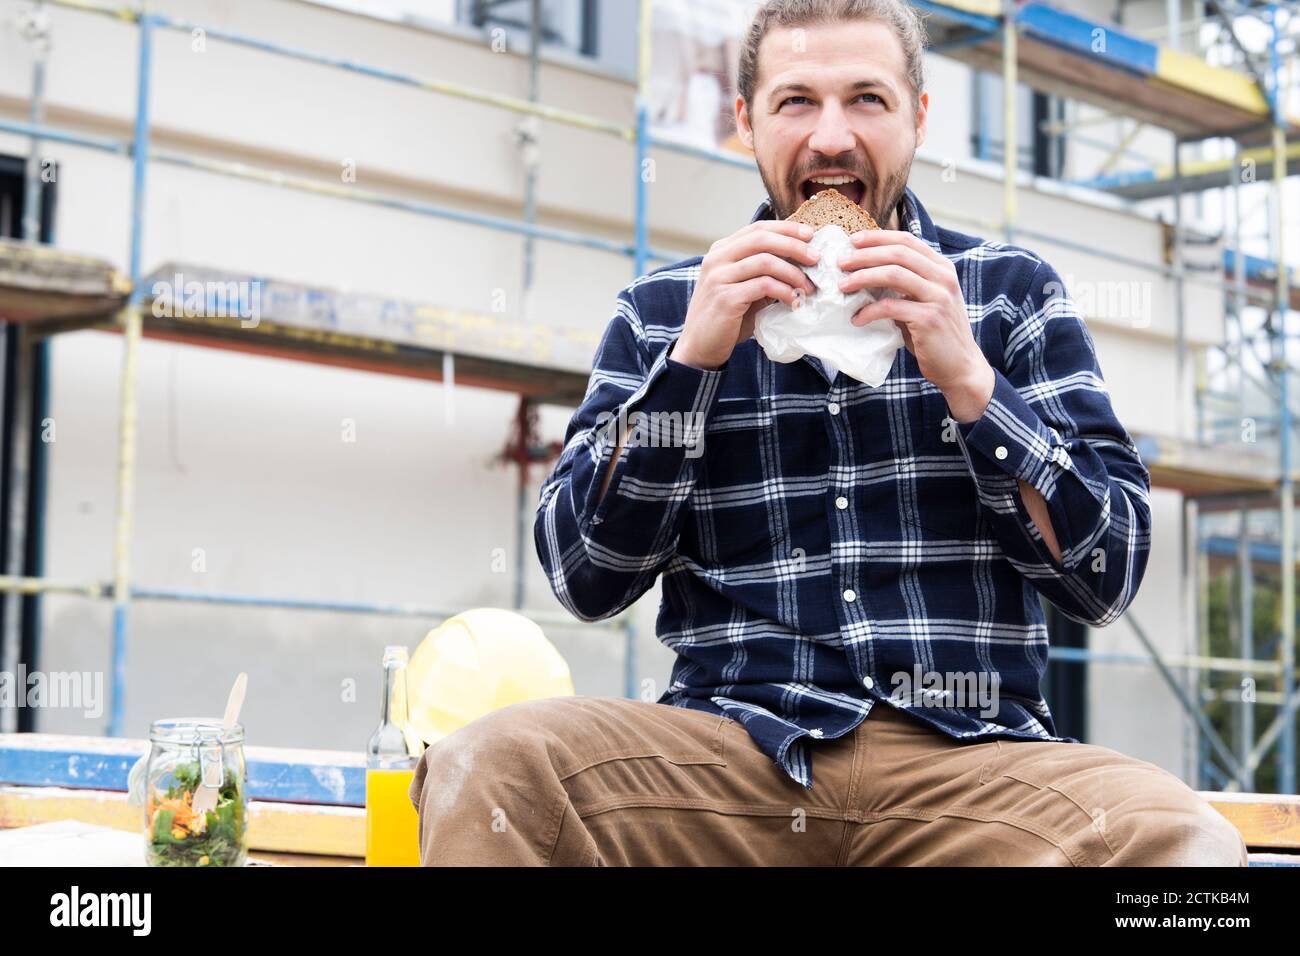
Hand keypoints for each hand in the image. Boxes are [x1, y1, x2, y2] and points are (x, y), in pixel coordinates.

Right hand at [673, 220, 819, 369]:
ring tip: (808, 288)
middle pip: (762, 239)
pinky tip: (794, 302)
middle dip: (794, 246)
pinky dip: (784, 292)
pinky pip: (763, 286)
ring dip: (793, 273)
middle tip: (816, 258)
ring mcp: (719, 277)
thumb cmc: (727, 317)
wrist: (700, 346)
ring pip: (765, 261)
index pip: (757, 228)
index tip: (810, 235)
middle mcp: (717, 259)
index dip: (786, 229)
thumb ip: (764, 273)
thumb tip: (800, 262)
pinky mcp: (725, 298)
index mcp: (721, 251)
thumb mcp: (745, 288)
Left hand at [838, 229, 993, 421]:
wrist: (960, 367)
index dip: (878, 238)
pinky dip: (869, 311)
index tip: (853, 241)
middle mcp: (943, 277)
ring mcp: (938, 297)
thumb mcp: (923, 301)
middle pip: (898, 253)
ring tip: (843, 287)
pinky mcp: (929, 318)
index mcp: (942, 268)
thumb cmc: (935, 335)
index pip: (907, 241)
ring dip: (863, 277)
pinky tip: (857, 319)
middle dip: (865, 255)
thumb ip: (905, 285)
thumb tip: (865, 274)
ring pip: (893, 274)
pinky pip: (891, 307)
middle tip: (841, 263)